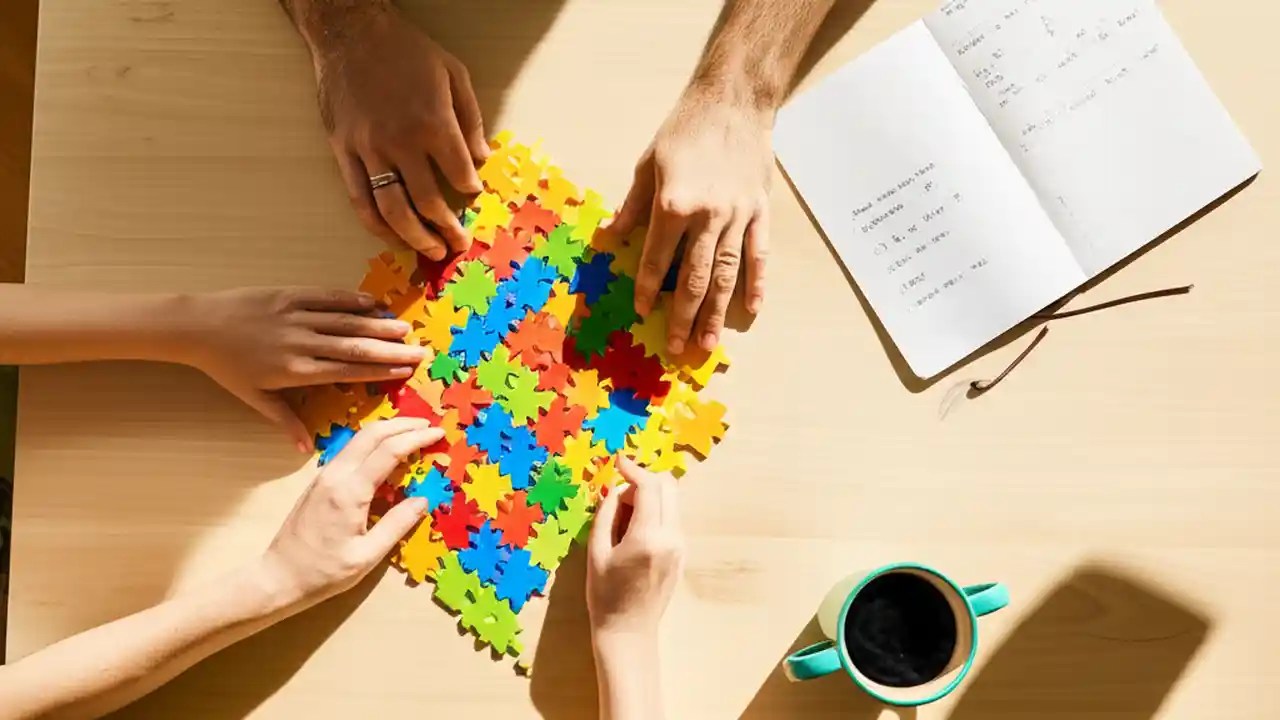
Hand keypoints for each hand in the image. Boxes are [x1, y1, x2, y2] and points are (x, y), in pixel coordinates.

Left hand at [183, 288, 425, 449]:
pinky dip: (351, 299)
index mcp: (295, 371)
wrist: (198, 327)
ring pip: (344, 321)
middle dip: (390, 350)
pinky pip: (325, 296)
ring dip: (377, 324)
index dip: (379, 371)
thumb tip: (306, 449)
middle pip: (353, 346)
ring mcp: (296, 316)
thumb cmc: (226, 366)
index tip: (405, 372)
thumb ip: (285, 421)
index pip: (346, 371)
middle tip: (420, 351)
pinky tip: (373, 303)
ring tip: (404, 329)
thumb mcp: (254, 398)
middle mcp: (301, 343)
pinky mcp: (289, 295)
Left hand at [260, 418, 441, 606]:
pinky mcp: (318, 482)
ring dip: (386, 430)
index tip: (439, 433)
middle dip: (402, 424)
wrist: (278, 577)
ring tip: (411, 432)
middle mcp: (335, 476)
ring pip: (358, 439)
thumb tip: (423, 500)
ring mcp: (323, 476)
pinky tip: (384, 452)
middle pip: (371, 434)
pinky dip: (372, 443)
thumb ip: (397, 525)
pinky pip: (349, 451)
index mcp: (349, 492)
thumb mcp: (367, 556)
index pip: (389, 451)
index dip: (417, 438)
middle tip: (428, 424)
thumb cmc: (324, 572)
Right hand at [307, 3, 487, 258]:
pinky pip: (359, 198)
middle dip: (448, 229)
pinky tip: (391, 237)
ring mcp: (368, 150)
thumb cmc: (407, 50)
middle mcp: (400, 142)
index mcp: (433, 124)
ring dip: (414, 237)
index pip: (459, 174)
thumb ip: (471, 121)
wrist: (351, 32)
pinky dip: (376, 224)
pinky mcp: (342, 151)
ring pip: (392, 209)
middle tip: (458, 245)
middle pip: (428, 202)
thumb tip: (482, 160)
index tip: (473, 196)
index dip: (470, 191)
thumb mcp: (454, 75)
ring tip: (431, 251)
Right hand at [587, 459, 683, 639]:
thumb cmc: (605, 595)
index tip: (617, 462)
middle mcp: (671, 538)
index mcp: (648, 537)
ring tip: (623, 517)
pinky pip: (671, 518)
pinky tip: (634, 531)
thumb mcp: (596, 552)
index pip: (649, 487)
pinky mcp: (681, 553)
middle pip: (668, 486)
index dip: (633, 469)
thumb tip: (614, 489)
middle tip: (619, 496)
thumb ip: (606, 514)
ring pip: (672, 501)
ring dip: (650, 496)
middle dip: (644, 481)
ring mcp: (680, 546)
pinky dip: (655, 511)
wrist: (629, 632)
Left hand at [610, 86, 772, 354]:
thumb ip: (634, 205)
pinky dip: (757, 283)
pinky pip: (758, 254)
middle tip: (678, 348)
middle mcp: (707, 217)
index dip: (649, 289)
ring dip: (718, 313)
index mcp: (674, 205)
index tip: (643, 313)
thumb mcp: (648, 164)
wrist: (734, 101)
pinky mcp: (760, 211)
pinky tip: (753, 308)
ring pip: (727, 275)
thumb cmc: (685, 129)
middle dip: (684, 317)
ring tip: (710, 342)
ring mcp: (738, 217)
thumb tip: (613, 234)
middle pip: (695, 279)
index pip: (658, 260)